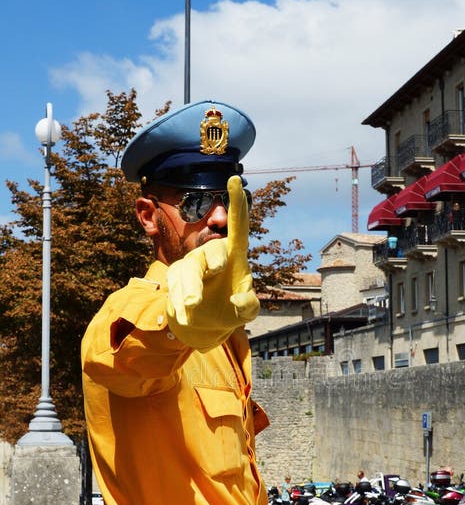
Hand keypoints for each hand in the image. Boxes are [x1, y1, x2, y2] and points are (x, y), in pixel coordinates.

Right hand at [165, 176, 259, 350]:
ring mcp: (193, 263)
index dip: (236, 204)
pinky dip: (178, 301)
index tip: (234, 180)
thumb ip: (248, 307)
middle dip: (210, 264)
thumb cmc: (230, 310)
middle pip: (210, 251)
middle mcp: (213, 254)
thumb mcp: (246, 313)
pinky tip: (183, 316)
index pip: (238, 226)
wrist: (206, 324)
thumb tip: (237, 299)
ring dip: (189, 289)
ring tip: (191, 308)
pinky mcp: (177, 275)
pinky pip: (175, 284)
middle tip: (205, 290)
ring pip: (189, 269)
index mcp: (235, 255)